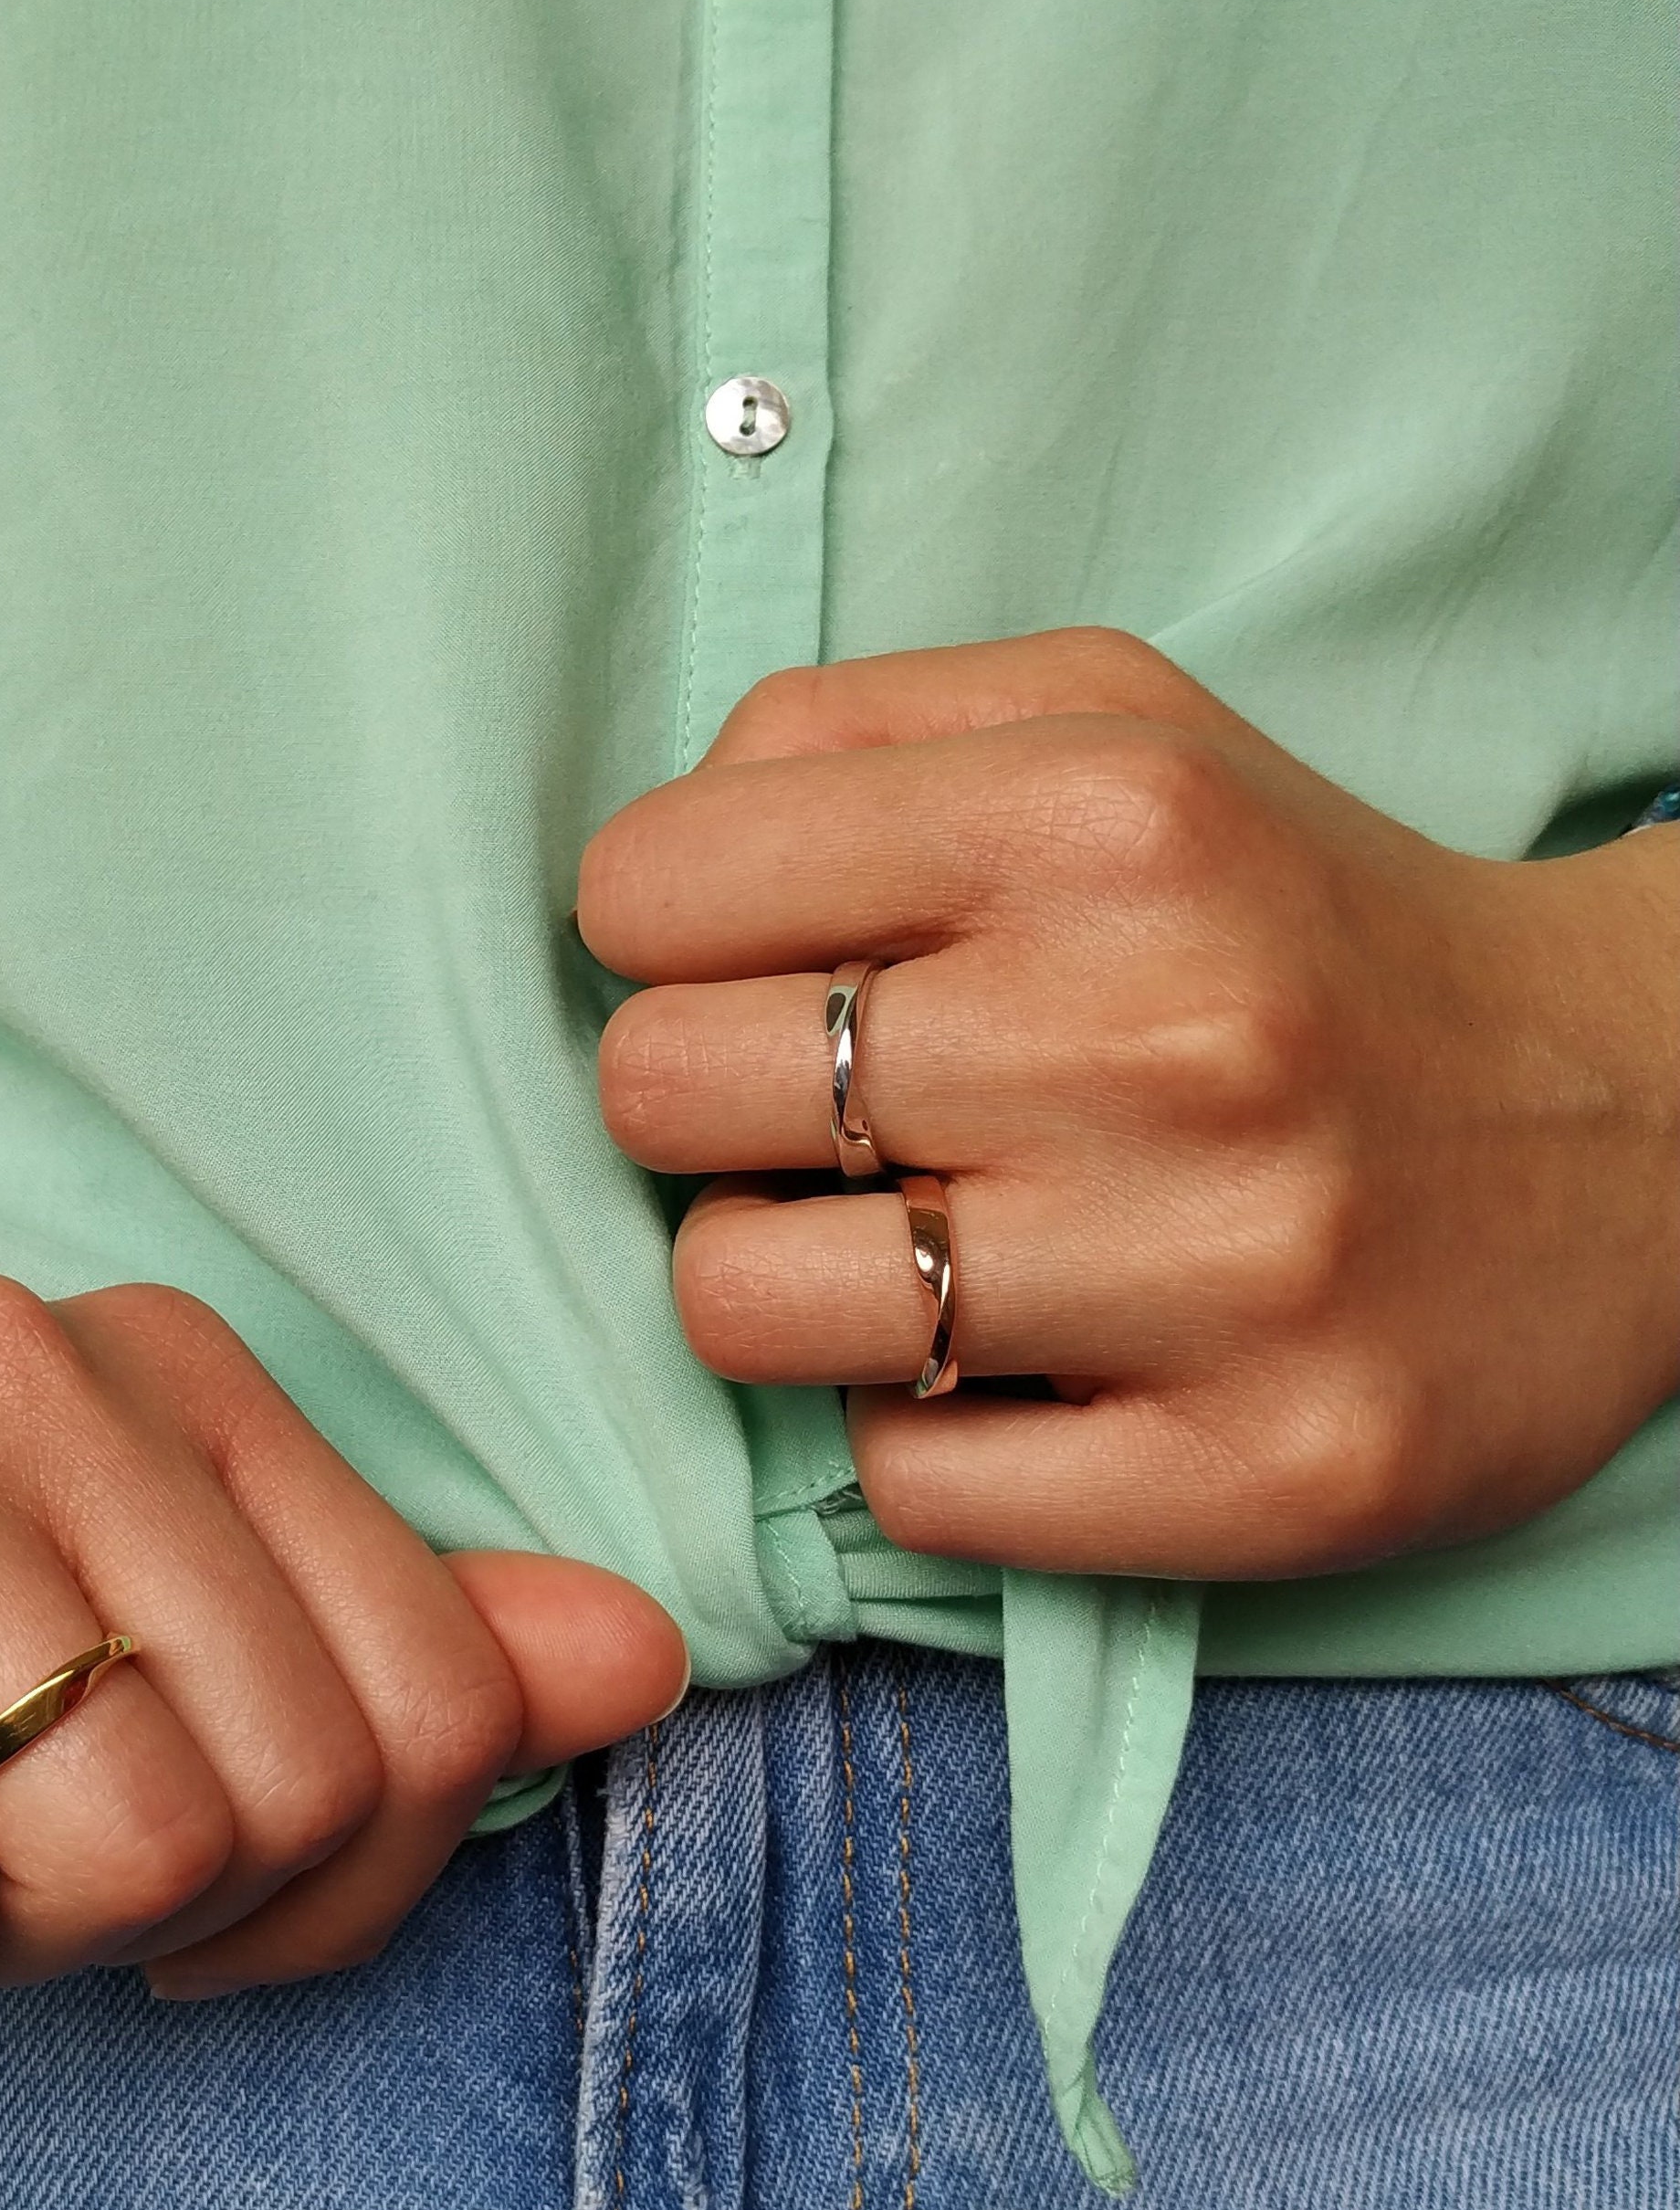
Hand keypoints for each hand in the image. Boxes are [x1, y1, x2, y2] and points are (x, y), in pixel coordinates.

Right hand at [0, 1273, 683, 1998]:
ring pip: (122, 1844)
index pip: (443, 1699)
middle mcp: (13, 1351)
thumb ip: (411, 1661)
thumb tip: (648, 1658)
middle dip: (177, 1906)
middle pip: (296, 1780)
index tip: (206, 1880)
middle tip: (22, 1858)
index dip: (354, 1875)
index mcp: (172, 1357)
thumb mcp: (181, 1677)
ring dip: (25, 1931)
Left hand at [580, 629, 1679, 1580]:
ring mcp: (1220, 1275)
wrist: (1638, 1126)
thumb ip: (837, 738)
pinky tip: (1018, 1359)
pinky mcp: (1258, 1474)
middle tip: (821, 1114)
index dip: (660, 936)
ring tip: (900, 1239)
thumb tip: (630, 878)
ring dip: (780, 1279)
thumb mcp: (1103, 728)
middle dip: (700, 1106)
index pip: (646, 889)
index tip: (751, 964)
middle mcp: (1166, 1037)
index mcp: (1106, 816)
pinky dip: (916, 1426)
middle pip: (657, 1093)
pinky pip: (899, 1482)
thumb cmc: (1289, 921)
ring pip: (738, 1306)